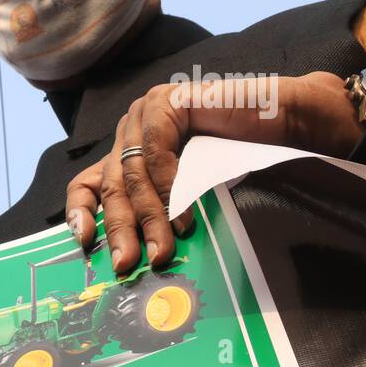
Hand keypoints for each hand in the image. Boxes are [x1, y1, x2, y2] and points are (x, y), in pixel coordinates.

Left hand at [65, 71, 361, 272]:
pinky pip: (157, 150)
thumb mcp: (184, 193)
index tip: (83, 242)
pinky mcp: (167, 102)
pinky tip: (183, 216)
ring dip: (151, 218)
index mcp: (126, 151)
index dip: (79, 212)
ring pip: (135, 173)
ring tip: (164, 249)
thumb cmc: (238, 161)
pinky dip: (169, 185)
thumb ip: (155, 210)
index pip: (87, 183)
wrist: (286, 126)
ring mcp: (145, 112)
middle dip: (122, 230)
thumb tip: (130, 258)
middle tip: (130, 264)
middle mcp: (129, 130)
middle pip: (113, 186)